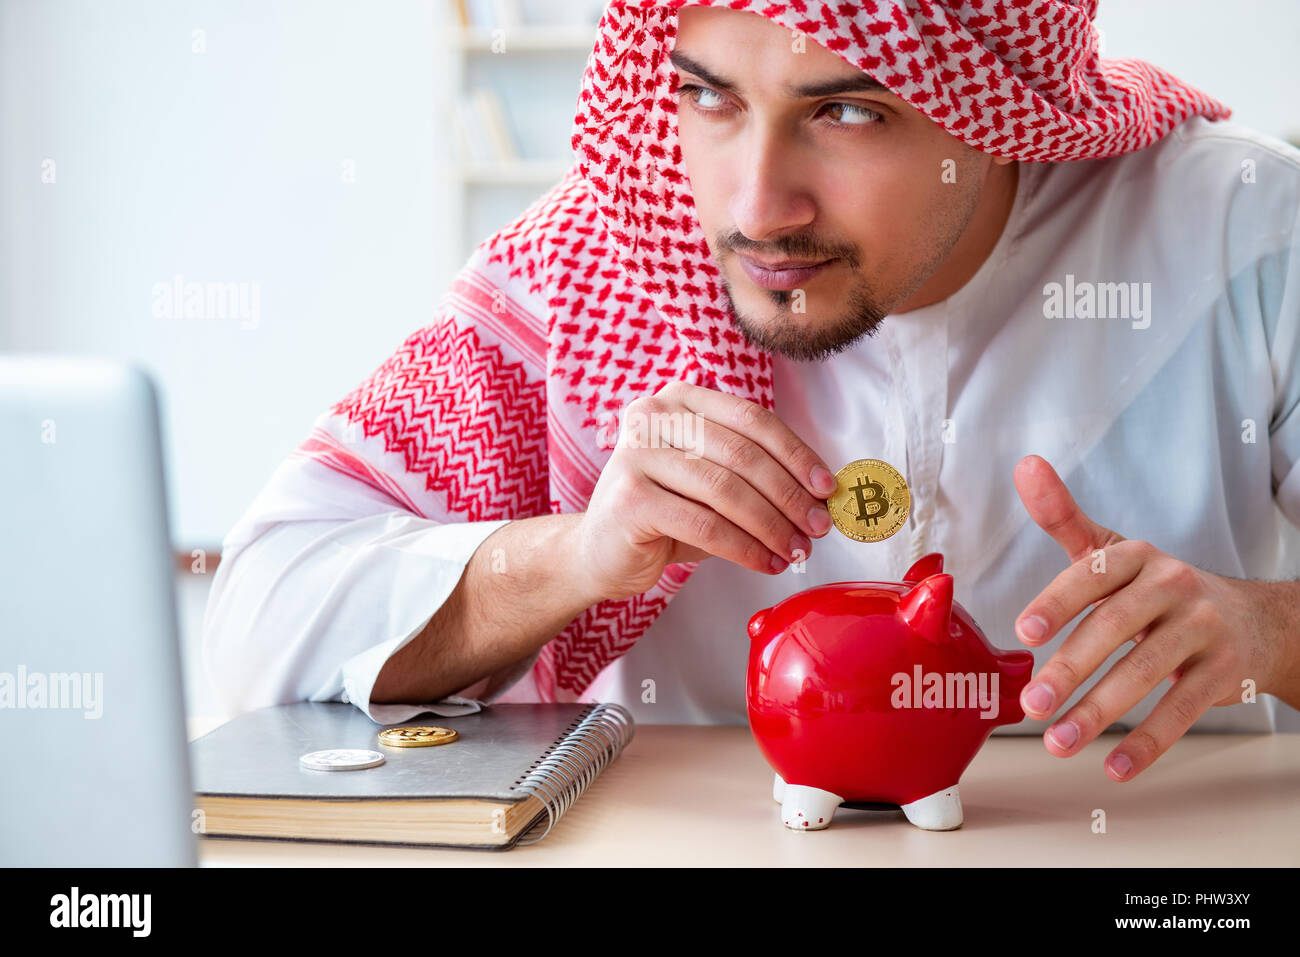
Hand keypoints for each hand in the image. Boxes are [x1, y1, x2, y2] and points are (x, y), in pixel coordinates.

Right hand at [573, 381, 836, 601]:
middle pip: (742, 454)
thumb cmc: (664, 515)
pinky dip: (745, 548)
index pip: (752, 419)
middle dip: (789, 495)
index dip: (796, 454)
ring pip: (726, 490)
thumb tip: (819, 494)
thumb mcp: (710, 483)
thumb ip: (754, 476)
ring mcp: (637, 454)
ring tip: (796, 550)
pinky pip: (705, 525)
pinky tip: (765, 562)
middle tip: (818, 527)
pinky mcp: (631, 499)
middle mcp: (654, 416)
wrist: (599, 552)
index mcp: (680, 400)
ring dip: (771, 526)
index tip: (826, 488)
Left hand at [1010, 454, 1288, 780]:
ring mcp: (1203, 631)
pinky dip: (1148, 742)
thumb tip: (1026, 465)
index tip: (1024, 632)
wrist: (1258, 620)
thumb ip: (1065, 518)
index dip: (1058, 602)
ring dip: (1099, 712)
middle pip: (1116, 628)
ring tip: (1058, 741)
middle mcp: (1173, 586)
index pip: (1094, 575)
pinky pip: (1182, 710)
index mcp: (1139, 556)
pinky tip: (1115, 768)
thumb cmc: (1160, 588)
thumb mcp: (1116, 551)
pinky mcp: (1224, 674)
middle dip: (1070, 668)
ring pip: (1146, 672)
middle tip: (1031, 703)